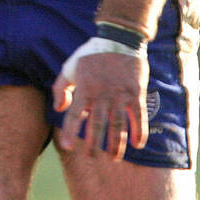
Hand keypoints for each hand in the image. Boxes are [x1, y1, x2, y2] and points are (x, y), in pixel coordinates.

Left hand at [52, 40, 149, 160]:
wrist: (119, 40)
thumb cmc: (90, 56)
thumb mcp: (69, 68)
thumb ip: (60, 88)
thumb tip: (59, 109)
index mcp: (84, 89)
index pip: (74, 115)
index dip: (70, 131)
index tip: (68, 147)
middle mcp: (102, 94)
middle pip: (97, 125)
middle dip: (94, 144)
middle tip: (91, 157)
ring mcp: (120, 95)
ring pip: (119, 125)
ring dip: (116, 144)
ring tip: (113, 158)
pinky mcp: (136, 94)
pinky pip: (139, 117)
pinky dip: (139, 131)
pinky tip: (138, 144)